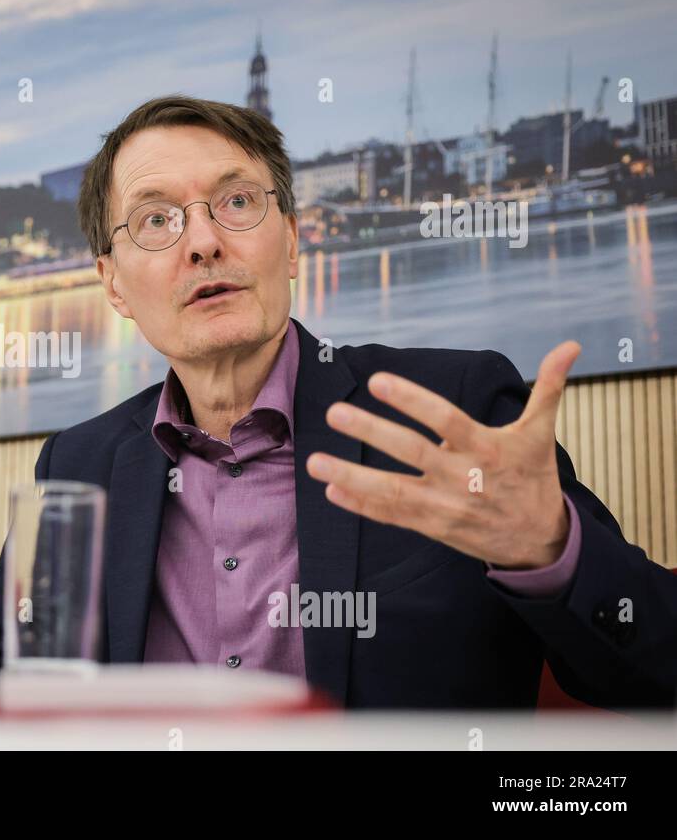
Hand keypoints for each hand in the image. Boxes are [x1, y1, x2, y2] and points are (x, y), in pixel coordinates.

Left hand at [307, 342, 580, 569]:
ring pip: (394, 491)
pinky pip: (393, 517)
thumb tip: (571, 345)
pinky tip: (332, 491)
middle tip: (334, 412)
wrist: (541, 540)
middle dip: (371, 433)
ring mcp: (446, 506)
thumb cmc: (534, 477)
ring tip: (314, 461)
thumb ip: (547, 388)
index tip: (378, 381)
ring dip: (352, 476)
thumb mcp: (540, 433)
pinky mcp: (434, 528)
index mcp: (488, 448)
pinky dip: (362, 506)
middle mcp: (464, 477)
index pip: (445, 419)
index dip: (412, 400)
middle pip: (412, 452)